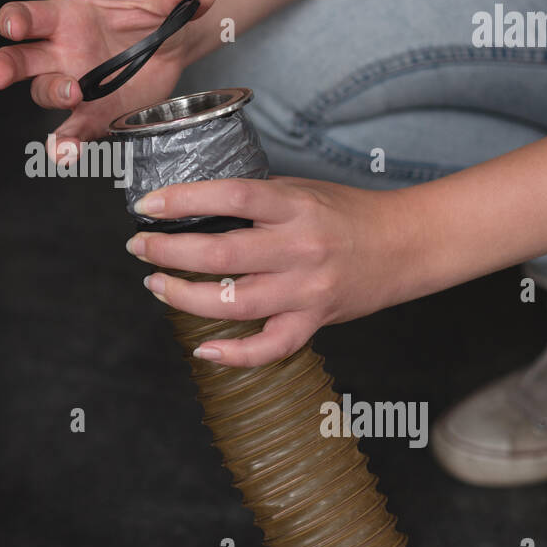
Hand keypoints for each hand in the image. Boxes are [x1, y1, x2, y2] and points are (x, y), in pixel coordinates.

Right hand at [0, 0, 216, 151]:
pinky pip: (70, 132)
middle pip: (19, 58)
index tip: (12, 27)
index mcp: (66, 17)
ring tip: (71, 100)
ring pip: (42, 93)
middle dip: (6, 65)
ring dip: (51, 96)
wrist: (170, 44)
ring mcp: (73, 86)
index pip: (29, 15)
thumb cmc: (151, 13)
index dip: (15, 20)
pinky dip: (65, 145)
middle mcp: (60, 52)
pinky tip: (67, 154)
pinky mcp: (92, 116)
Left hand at [125, 177, 417, 366]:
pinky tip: (205, 350)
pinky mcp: (315, 321)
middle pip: (221, 254)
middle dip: (168, 252)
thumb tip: (196, 205)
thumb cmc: (349, 213)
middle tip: (140, 246)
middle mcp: (299, 248)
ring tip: (157, 285)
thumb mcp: (302, 190)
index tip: (148, 204)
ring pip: (235, 303)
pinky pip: (270, 347)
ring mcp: (307, 290)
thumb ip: (255, 199)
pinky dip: (235, 355)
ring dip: (185, 297)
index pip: (230, 195)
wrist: (406, 245)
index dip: (183, 200)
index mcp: (294, 206)